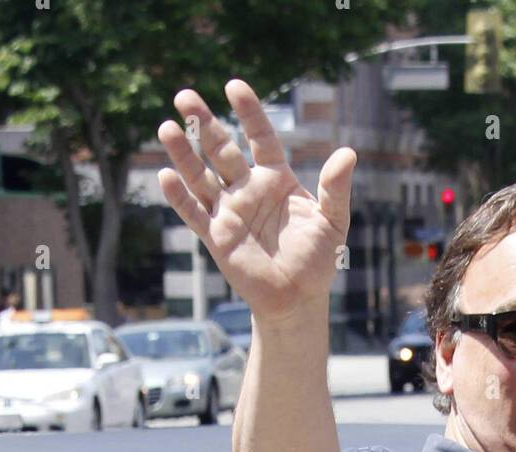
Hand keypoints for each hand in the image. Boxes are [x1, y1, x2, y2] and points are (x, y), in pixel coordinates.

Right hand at [157, 80, 355, 324]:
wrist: (298, 300)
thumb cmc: (318, 260)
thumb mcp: (333, 221)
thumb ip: (336, 188)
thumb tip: (348, 153)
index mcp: (276, 179)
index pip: (260, 137)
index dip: (248, 113)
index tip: (234, 87)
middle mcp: (248, 189)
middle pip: (221, 149)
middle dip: (203, 124)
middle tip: (184, 95)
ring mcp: (229, 212)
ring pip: (201, 176)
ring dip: (183, 154)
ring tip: (167, 127)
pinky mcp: (217, 238)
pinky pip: (194, 214)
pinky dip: (179, 197)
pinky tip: (166, 176)